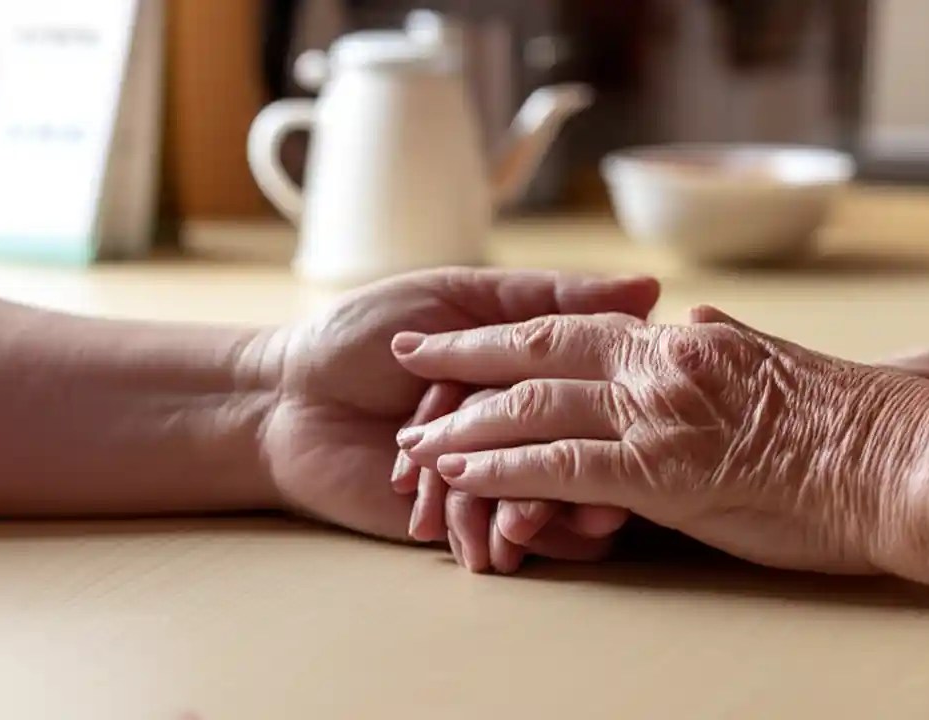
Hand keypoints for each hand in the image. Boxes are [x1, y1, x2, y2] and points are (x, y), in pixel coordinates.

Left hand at [247, 269, 658, 539]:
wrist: (284, 399)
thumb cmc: (361, 336)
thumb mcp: (455, 295)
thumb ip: (543, 300)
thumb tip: (645, 289)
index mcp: (528, 368)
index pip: (585, 391)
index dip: (611, 411)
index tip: (644, 426)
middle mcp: (514, 421)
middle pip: (563, 454)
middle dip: (574, 484)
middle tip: (595, 512)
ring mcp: (485, 471)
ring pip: (529, 500)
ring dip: (528, 520)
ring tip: (518, 536)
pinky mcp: (453, 515)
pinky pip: (486, 532)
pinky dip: (485, 539)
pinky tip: (488, 552)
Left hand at [392, 306, 928, 573]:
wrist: (910, 462)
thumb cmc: (860, 425)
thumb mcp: (781, 362)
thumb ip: (723, 339)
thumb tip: (690, 318)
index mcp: (686, 342)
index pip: (578, 323)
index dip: (514, 325)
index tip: (467, 328)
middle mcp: (662, 364)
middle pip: (538, 348)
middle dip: (465, 354)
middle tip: (406, 354)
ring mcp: (659, 415)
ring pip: (535, 406)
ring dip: (467, 422)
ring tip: (413, 434)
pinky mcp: (663, 472)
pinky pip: (560, 466)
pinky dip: (502, 468)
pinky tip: (458, 475)